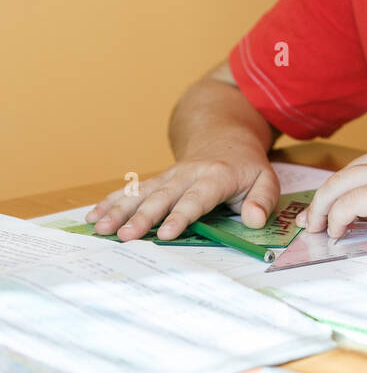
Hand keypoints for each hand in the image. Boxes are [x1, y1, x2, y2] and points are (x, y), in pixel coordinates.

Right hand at [84, 151, 280, 240]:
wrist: (223, 137)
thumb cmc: (246, 166)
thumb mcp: (266, 178)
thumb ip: (263, 199)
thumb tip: (254, 220)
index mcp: (216, 176)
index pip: (196, 198)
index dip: (181, 216)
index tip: (166, 234)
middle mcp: (187, 174)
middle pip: (162, 197)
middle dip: (142, 217)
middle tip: (124, 236)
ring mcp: (168, 176)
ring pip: (141, 193)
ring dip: (119, 210)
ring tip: (100, 228)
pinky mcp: (157, 180)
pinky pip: (132, 191)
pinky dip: (112, 202)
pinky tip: (93, 215)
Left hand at [295, 138, 366, 242]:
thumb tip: (361, 214)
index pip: (352, 170)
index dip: (332, 193)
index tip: (320, 212)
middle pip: (339, 176)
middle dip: (319, 201)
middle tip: (309, 223)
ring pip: (338, 187)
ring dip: (322, 211)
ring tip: (318, 231)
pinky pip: (351, 203)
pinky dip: (337, 219)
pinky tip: (338, 232)